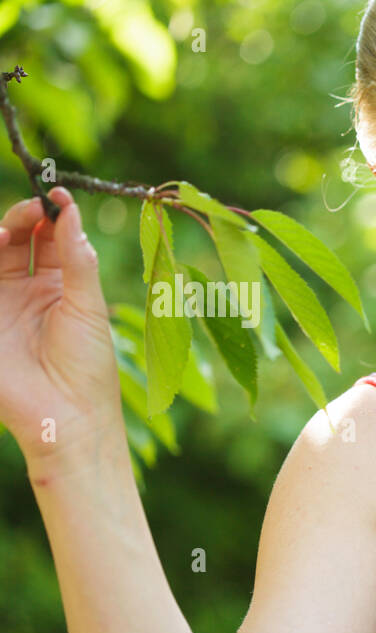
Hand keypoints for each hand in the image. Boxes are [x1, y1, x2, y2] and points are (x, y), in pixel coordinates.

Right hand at [0, 187, 119, 461]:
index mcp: (61, 286)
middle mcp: (26, 290)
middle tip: (37, 208)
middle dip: (24, 216)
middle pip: (15, 237)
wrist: (67, 416)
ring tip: (9, 230)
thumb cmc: (89, 366)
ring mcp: (1, 303)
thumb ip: (77, 260)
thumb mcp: (88, 307)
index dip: (53, 214)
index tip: (59, 194)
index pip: (50, 238)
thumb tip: (73, 212)